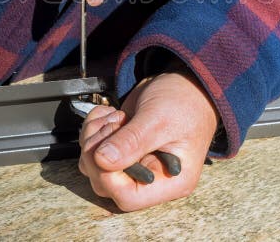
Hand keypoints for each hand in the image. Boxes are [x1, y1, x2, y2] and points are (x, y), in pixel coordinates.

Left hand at [78, 71, 218, 210]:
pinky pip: (93, 147)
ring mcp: (133, 162)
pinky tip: (110, 113)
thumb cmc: (184, 102)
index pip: (128, 197)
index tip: (105, 150)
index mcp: (170, 181)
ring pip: (94, 165)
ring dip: (94, 137)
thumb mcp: (159, 120)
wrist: (186, 82)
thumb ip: (132, 141)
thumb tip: (102, 160)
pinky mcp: (121, 147)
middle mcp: (150, 176)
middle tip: (114, 124)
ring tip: (115, 117)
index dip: (108, 177)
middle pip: (105, 183)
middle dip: (98, 152)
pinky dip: (94, 127)